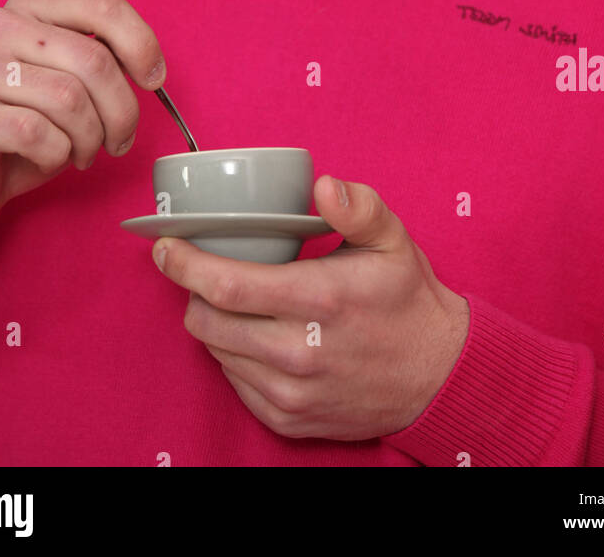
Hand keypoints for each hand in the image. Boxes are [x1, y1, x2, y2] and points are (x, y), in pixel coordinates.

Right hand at [0, 0, 165, 236]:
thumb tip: (146, 66)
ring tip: (83, 152)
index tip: (154, 79)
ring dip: (90, 138)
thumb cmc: (20, 124)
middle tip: (120, 140)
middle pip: (93, 59)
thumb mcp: (65, 80)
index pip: (99, 3)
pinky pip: (38, 133)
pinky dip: (58, 154)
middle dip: (122, 111)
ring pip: (69, 99)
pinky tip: (49, 157)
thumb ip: (99, 60)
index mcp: (29, 4)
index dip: (140, 42)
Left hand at [152, 175, 469, 440]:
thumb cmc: (408, 299)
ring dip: (213, 322)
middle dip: (191, 291)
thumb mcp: (393, 240)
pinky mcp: (289, 419)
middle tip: (201, 269)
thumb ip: (359, 206)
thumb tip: (323, 184)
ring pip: (217, 354)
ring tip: (233, 299)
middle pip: (207, 323)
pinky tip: (255, 334)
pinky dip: (233, 356)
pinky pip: (236, 384)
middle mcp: (299, 352)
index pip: (226, 285)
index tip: (165, 246)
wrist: (438, 374)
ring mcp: (292, 392)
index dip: (183, 264)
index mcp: (318, 300)